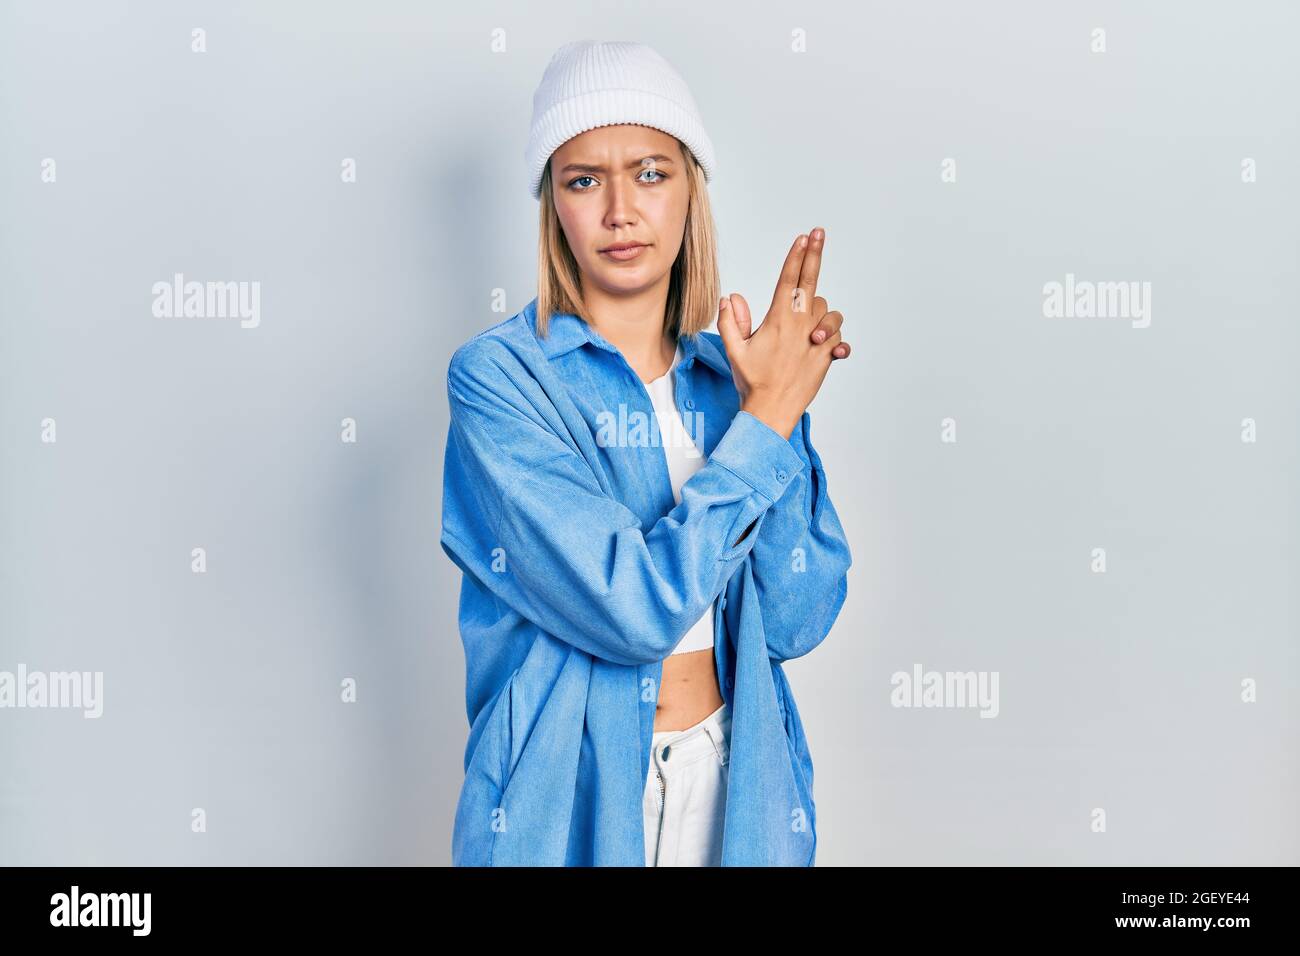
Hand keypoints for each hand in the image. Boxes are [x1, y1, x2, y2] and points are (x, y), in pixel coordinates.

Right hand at [717, 227, 844, 439]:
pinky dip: (836, 338)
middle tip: (819, 234)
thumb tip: (729, 297)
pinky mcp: (827, 355)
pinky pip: (839, 337)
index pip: (788, 279)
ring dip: (823, 312)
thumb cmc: (752, 381)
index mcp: (778, 320)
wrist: (772, 411)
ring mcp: (816, 340)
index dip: (796, 256)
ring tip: (812, 327)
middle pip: (810, 282)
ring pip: (829, 310)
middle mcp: (799, 325)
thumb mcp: (734, 350)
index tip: (803, 238)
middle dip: (814, 255)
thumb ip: (730, 322)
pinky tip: (830, 345)